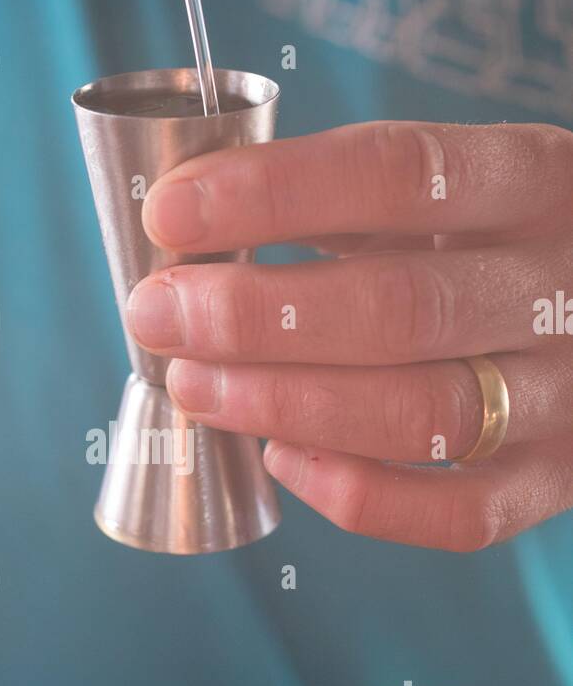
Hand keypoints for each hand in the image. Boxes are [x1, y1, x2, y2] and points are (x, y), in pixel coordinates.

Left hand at [126, 121, 572, 549]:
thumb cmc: (487, 245)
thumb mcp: (443, 194)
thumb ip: (341, 209)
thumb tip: (186, 243)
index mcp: (538, 180)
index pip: (402, 172)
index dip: (274, 194)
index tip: (170, 212)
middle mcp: (567, 288)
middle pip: (401, 308)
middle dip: (254, 316)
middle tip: (155, 314)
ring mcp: (571, 393)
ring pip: (422, 415)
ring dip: (283, 404)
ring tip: (193, 384)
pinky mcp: (559, 478)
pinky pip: (460, 513)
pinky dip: (356, 494)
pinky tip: (281, 458)